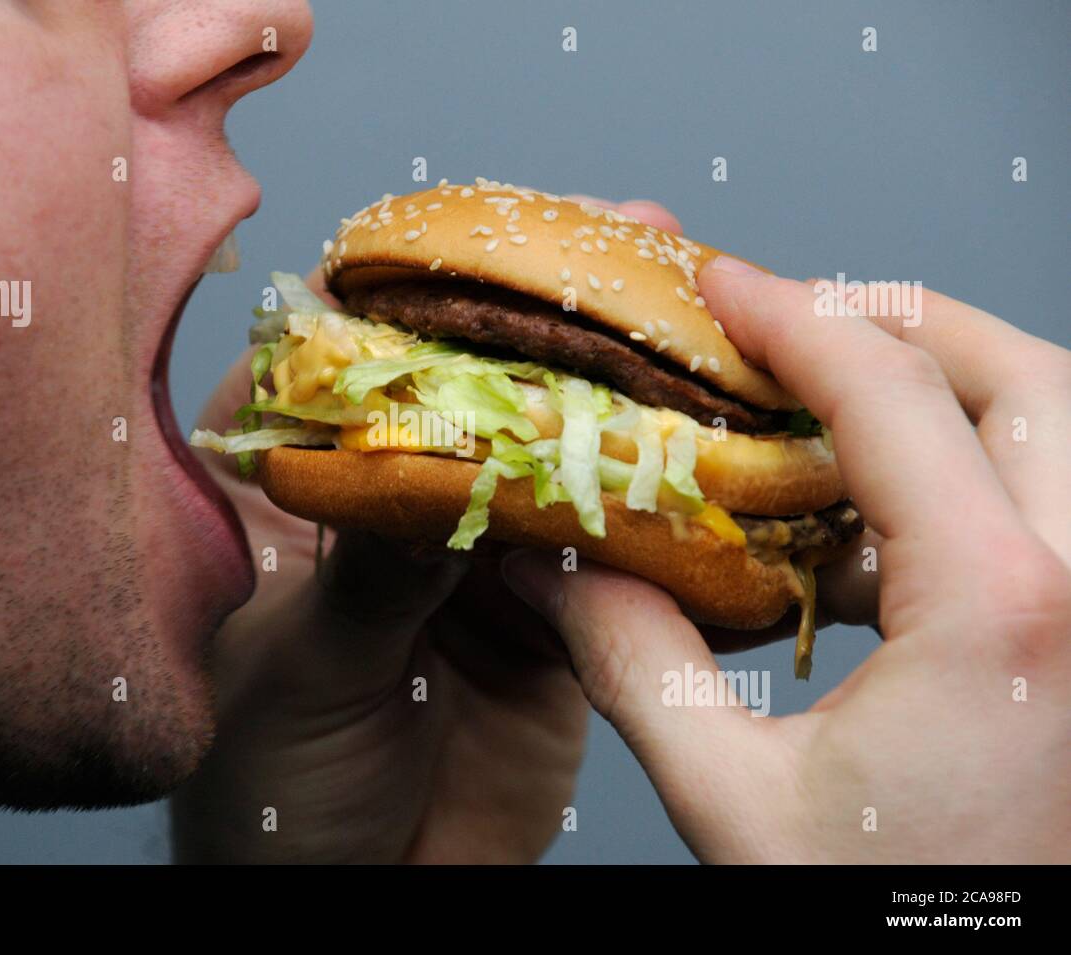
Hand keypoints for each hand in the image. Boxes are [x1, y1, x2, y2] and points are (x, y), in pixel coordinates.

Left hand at [170, 199, 684, 862]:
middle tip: (623, 244)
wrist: (356, 896)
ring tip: (684, 318)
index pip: (346, 360)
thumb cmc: (267, 784)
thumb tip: (448, 453)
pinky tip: (704, 452)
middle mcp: (396, 505)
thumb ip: (373, 564)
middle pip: (472, 391)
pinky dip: (656, 509)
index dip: (408, 290)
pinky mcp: (558, 620)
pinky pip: (610, 554)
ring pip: (554, 458)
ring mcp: (483, 559)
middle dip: (544, 324)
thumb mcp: (298, 661)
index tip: (475, 236)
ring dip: (616, 399)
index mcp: (295, 492)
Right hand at [502, 258, 1070, 861]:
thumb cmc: (901, 924)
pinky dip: (971, 479)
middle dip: (905, 321)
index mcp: (1001, 611)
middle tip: (801, 319)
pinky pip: (1050, 514)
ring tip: (837, 402)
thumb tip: (565, 569)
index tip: (726, 283)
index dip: (794, 316)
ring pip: (1062, 435)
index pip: (891, 397)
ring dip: (953, 392)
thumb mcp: (738, 806)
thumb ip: (637, 668)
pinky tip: (880, 527)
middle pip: (1025, 376)